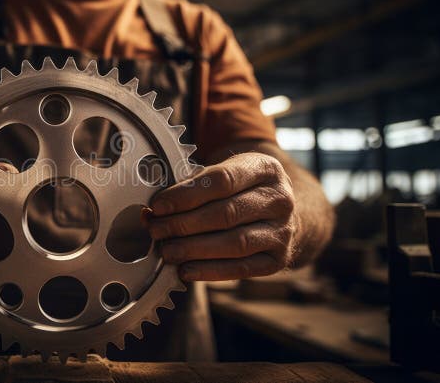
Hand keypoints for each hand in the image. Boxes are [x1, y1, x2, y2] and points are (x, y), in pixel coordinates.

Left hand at [148, 152, 298, 280]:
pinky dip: (210, 271)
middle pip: (226, 213)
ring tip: (167, 251)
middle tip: (156, 230)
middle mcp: (280, 199)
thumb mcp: (226, 172)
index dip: (186, 194)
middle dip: (184, 224)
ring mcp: (283, 231)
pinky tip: (186, 270)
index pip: (223, 180)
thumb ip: (194, 184)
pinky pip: (242, 269)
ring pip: (235, 243)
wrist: (281, 211)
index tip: (158, 206)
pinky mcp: (279, 259)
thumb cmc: (241, 189)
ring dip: (194, 249)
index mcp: (265, 168)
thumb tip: (157, 208)